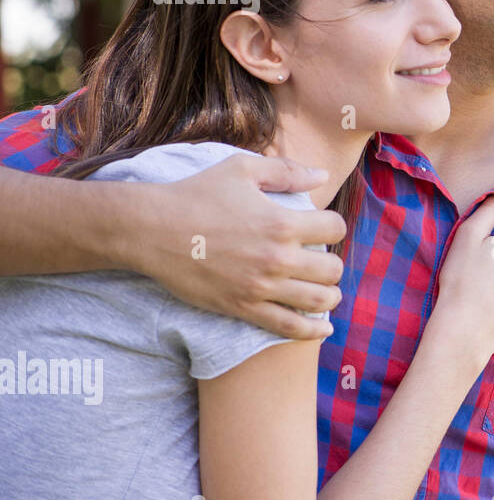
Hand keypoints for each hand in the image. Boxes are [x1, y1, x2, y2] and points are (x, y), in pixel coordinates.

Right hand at [133, 154, 345, 338]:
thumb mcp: (242, 169)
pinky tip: (323, 327)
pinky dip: (313, 330)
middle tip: (321, 262)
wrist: (152, 229)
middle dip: (332, 264)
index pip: (335, 228)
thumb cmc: (196, 194)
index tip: (322, 229)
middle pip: (333, 268)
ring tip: (326, 291)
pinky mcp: (243, 307)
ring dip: (329, 296)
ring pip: (319, 300)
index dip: (333, 226)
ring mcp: (261, 286)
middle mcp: (277, 257)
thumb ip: (286, 171)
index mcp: (282, 222)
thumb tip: (323, 175)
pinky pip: (289, 327)